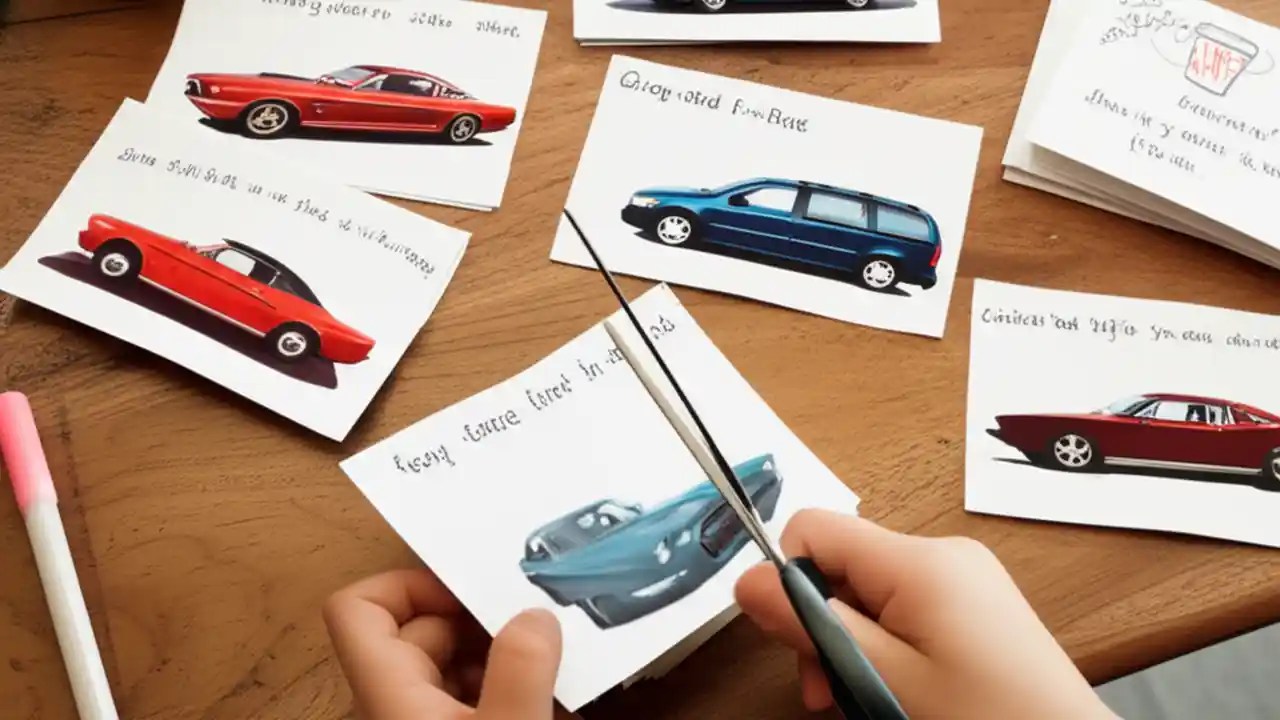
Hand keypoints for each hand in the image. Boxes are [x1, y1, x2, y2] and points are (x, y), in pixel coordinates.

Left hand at [324, 569, 562, 719]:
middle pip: (417, 631)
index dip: (409, 585)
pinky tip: (548, 699)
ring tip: (551, 660)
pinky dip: (502, 687)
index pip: (358, 609)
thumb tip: (534, 616)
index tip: (470, 593)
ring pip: (447, 666)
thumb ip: (520, 672)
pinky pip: (466, 698)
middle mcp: (394, 705)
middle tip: (535, 620)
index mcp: (388, 692)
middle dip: (477, 619)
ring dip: (496, 654)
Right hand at [735, 510, 1116, 719]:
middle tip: (828, 692)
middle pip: (839, 564)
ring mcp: (963, 577)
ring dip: (851, 645)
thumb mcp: (887, 680)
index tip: (793, 639)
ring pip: (867, 593)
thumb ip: (814, 627)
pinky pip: (902, 608)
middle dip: (821, 626)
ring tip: (865, 700)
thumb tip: (748, 582)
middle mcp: (943, 555)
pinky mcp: (973, 602)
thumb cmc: (993, 719)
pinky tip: (896, 690)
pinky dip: (884, 647)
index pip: (815, 528)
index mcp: (920, 562)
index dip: (788, 578)